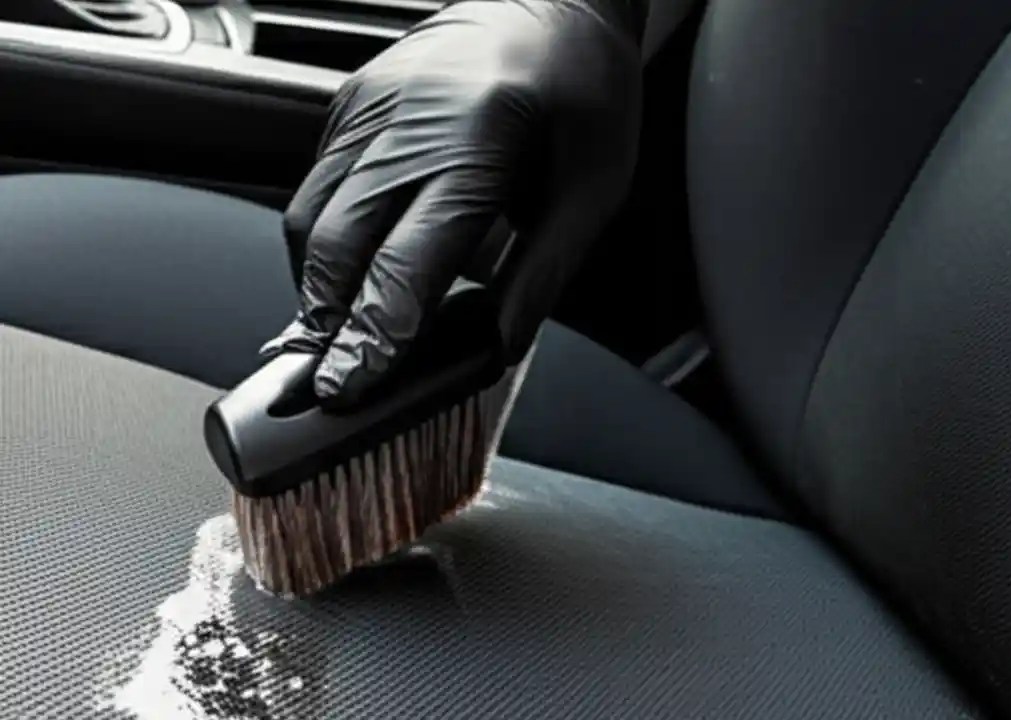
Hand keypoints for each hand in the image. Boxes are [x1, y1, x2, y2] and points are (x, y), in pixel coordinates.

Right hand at [261, 0, 644, 407]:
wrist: (551, 0)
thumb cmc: (583, 89)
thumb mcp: (592, 189)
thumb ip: (542, 273)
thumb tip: (496, 346)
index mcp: (477, 136)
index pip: (407, 258)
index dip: (375, 332)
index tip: (352, 387)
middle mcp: (406, 117)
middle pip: (336, 244)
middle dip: (329, 324)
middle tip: (335, 385)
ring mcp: (367, 106)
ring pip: (309, 219)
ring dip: (320, 289)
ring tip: (340, 342)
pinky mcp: (349, 104)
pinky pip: (316, 188)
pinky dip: (326, 244)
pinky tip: (352, 278)